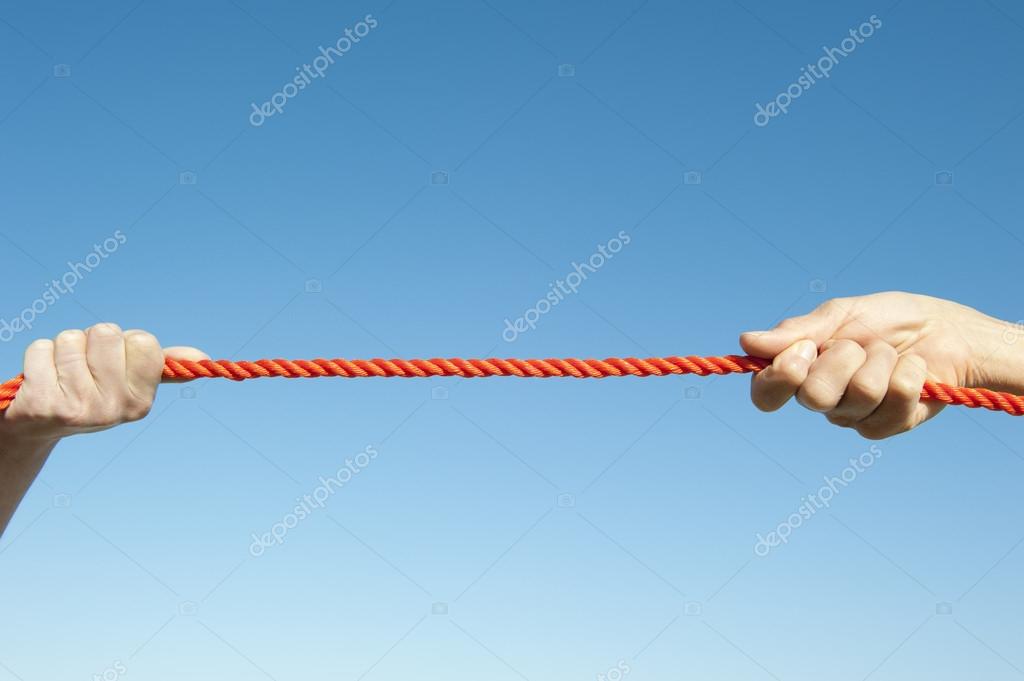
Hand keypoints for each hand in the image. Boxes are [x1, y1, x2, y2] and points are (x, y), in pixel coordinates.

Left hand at [0, 323, 206, 443]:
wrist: (39, 425)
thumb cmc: (90, 391)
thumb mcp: (129, 381)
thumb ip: (162, 364)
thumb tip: (202, 356)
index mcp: (141, 402)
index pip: (143, 340)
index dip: (125, 343)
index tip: (116, 362)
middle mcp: (114, 409)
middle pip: (107, 332)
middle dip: (92, 341)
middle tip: (85, 366)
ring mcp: (78, 408)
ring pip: (72, 338)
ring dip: (63, 347)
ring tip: (62, 371)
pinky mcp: (41, 403)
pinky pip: (40, 348)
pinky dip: (38, 355)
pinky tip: (41, 378)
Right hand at [739, 292, 1020, 438]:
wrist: (945, 330)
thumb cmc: (887, 319)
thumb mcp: (839, 315)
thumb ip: (796, 332)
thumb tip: (746, 341)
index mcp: (799, 372)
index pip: (765, 395)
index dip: (780, 377)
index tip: (804, 350)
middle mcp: (821, 400)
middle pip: (814, 397)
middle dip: (843, 359)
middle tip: (858, 345)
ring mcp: (853, 417)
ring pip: (860, 396)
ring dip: (880, 361)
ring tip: (889, 353)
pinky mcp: (888, 426)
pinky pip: (895, 400)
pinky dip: (908, 373)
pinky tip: (913, 368)